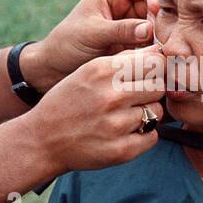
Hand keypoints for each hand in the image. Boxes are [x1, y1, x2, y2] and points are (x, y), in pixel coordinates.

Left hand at [22, 0, 161, 92]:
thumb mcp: (92, 33)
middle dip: (162, 21)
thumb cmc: (66, 44)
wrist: (54, 70)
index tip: (156, 13)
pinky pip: (153, 45)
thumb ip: (121, 30)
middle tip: (164, 38)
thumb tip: (150, 29)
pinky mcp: (135, 47)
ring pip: (158, 27)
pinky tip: (158, 60)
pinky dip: (157, 52)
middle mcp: (126, 6)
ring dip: (161, 38)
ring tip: (162, 52)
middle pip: (156, 7)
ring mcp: (132, 27)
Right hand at [22, 45, 166, 171]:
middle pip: (159, 87)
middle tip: (137, 97)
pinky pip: (152, 137)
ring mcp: (116, 126)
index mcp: (103, 71)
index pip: (155, 62)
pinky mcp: (121, 151)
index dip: (157, 68)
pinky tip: (125, 132)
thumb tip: (158, 51)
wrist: (43, 139)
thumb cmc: (69, 100)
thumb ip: (124, 60)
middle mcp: (111, 97)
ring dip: (147, 114)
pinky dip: (143, 135)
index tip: (149, 75)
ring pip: (157, 112)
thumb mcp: (89, 71)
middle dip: (152, 91)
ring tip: (126, 115)